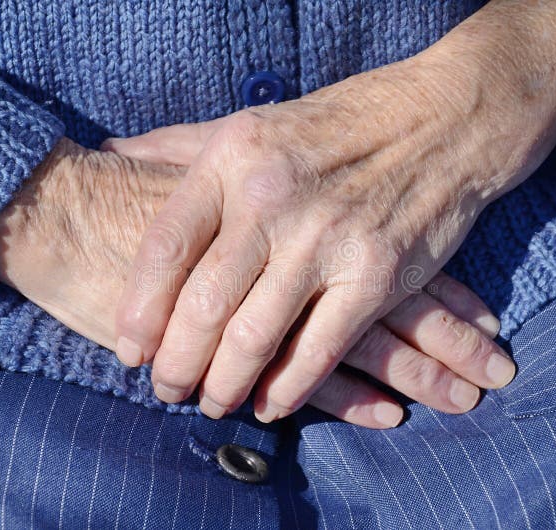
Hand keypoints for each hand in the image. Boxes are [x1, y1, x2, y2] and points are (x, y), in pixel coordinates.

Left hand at [0, 138, 498, 428]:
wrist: (444, 118)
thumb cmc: (338, 125)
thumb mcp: (252, 121)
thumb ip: (178, 143)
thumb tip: (111, 152)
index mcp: (233, 159)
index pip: (166, 248)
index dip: (140, 310)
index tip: (130, 350)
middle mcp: (273, 199)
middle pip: (203, 304)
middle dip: (177, 363)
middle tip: (168, 390)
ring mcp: (327, 238)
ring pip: (256, 337)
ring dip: (226, 385)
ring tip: (214, 403)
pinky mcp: (378, 274)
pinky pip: (320, 351)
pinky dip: (289, 389)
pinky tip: (270, 404)